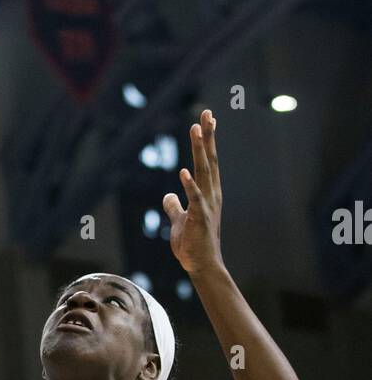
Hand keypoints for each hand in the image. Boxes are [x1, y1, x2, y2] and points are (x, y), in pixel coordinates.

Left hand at [163, 110, 223, 275]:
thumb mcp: (180, 221)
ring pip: (204, 172)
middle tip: (207, 113)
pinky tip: (184, 172)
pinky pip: (194, 199)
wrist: (201, 265)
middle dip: (208, 136)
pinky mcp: (199, 218)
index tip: (207, 119)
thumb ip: (174, 207)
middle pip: (209, 160)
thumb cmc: (193, 244)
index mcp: (207, 193)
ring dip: (200, 151)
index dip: (207, 140)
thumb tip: (168, 197)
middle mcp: (211, 194)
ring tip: (197, 130)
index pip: (207, 162)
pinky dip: (189, 185)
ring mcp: (206, 205)